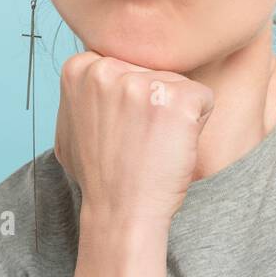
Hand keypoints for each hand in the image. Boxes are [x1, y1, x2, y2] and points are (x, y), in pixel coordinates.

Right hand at [54, 49, 215, 226]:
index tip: (120, 128)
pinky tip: (174, 146)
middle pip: (153, 71)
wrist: (120, 212)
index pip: (126, 64)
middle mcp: (107, 68)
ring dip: (175, 113)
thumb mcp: (72, 123)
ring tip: (154, 144)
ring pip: (179, 83)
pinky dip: (198, 123)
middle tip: (138, 139)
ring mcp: (143, 83)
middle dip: (154, 102)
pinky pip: (204, 98)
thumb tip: (92, 66)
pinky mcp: (178, 99)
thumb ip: (84, 91)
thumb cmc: (100, 174)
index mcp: (79, 67)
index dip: (129, 98)